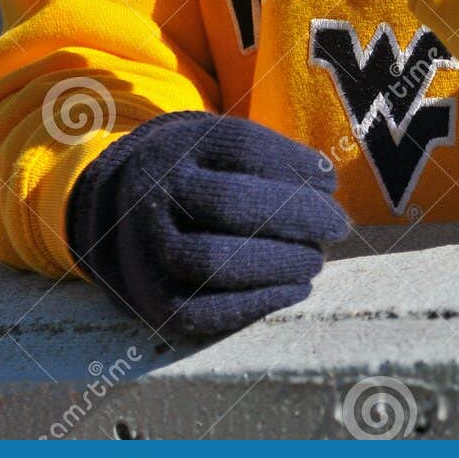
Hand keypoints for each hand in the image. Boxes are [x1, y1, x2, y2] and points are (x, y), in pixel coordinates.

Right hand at [65, 110, 350, 337]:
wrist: (122, 219)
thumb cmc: (198, 176)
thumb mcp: (220, 149)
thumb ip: (269, 158)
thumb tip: (326, 181)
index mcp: (175, 146)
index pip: (242, 146)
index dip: (293, 162)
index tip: (331, 180)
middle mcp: (152, 194)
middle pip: (228, 203)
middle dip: (294, 216)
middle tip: (336, 225)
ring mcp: (145, 250)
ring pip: (212, 260)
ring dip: (278, 262)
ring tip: (315, 259)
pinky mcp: (152, 302)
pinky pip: (205, 310)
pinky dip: (259, 302)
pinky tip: (296, 289)